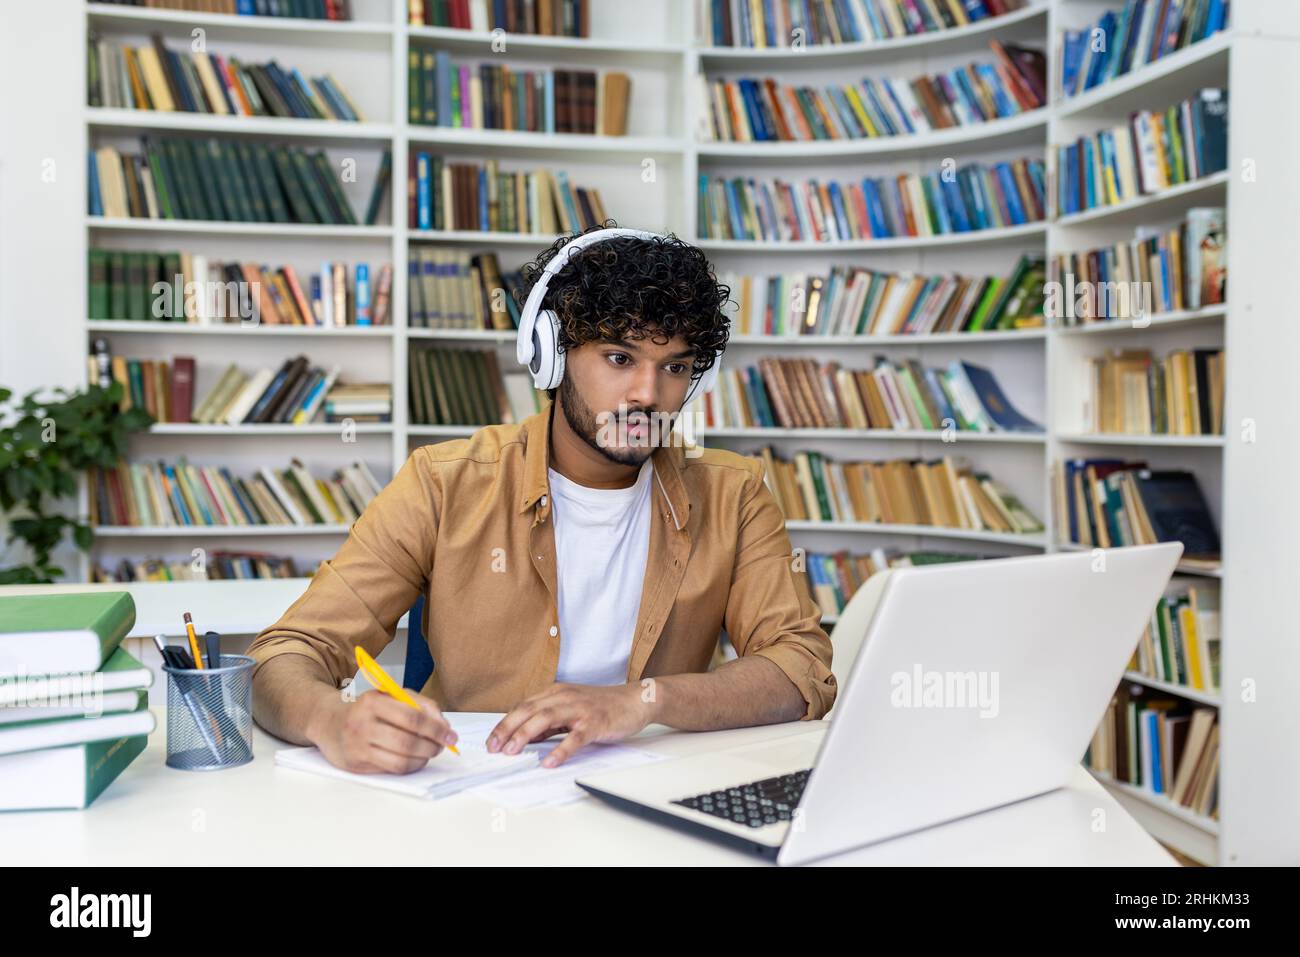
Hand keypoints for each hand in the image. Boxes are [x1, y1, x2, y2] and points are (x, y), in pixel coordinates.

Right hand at [309, 689, 457, 773]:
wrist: (328, 721)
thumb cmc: (366, 709)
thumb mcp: (390, 696)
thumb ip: (419, 704)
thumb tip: (443, 725)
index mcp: (373, 702)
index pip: (412, 717)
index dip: (436, 728)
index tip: (450, 734)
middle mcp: (362, 725)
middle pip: (408, 742)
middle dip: (432, 746)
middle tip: (442, 745)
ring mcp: (357, 747)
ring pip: (401, 761)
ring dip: (423, 759)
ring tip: (429, 752)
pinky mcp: (356, 766)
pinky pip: (391, 770)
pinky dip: (409, 766)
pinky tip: (414, 759)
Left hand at [486, 682, 654, 767]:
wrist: (635, 700)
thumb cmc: (603, 706)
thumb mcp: (571, 709)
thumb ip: (550, 721)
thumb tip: (527, 737)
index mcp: (556, 693)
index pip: (523, 707)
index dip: (504, 724)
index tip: (491, 741)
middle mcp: (565, 697)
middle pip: (529, 711)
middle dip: (507, 729)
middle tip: (494, 748)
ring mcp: (580, 709)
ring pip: (546, 719)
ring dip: (525, 735)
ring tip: (512, 752)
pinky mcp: (596, 722)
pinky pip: (575, 737)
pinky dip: (561, 750)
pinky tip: (550, 762)